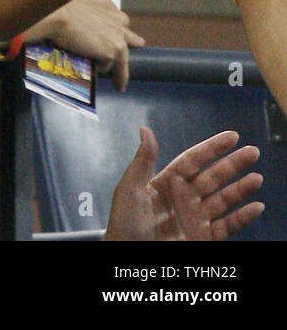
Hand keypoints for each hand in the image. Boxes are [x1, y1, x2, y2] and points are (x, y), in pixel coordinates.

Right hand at [28, 0, 142, 91]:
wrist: (58, 15)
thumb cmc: (61, 9)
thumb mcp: (79, 7)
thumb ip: (88, 14)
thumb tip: (79, 22)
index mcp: (109, 8)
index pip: (119, 21)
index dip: (115, 31)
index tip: (113, 37)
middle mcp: (119, 21)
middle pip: (132, 39)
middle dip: (129, 47)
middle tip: (124, 58)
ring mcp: (119, 37)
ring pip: (123, 59)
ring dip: (117, 69)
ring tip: (119, 83)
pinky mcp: (114, 52)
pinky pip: (108, 67)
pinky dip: (100, 69)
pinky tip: (94, 71)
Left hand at [103, 127, 262, 239]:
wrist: (128, 252)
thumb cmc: (124, 221)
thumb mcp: (130, 187)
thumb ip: (143, 161)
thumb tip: (146, 129)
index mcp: (167, 182)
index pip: (193, 161)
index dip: (211, 148)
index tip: (232, 136)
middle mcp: (184, 197)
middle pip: (212, 177)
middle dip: (232, 164)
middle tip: (252, 151)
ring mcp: (195, 216)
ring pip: (223, 199)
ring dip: (240, 188)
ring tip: (257, 178)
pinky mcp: (203, 236)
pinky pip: (227, 226)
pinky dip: (242, 217)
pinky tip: (256, 207)